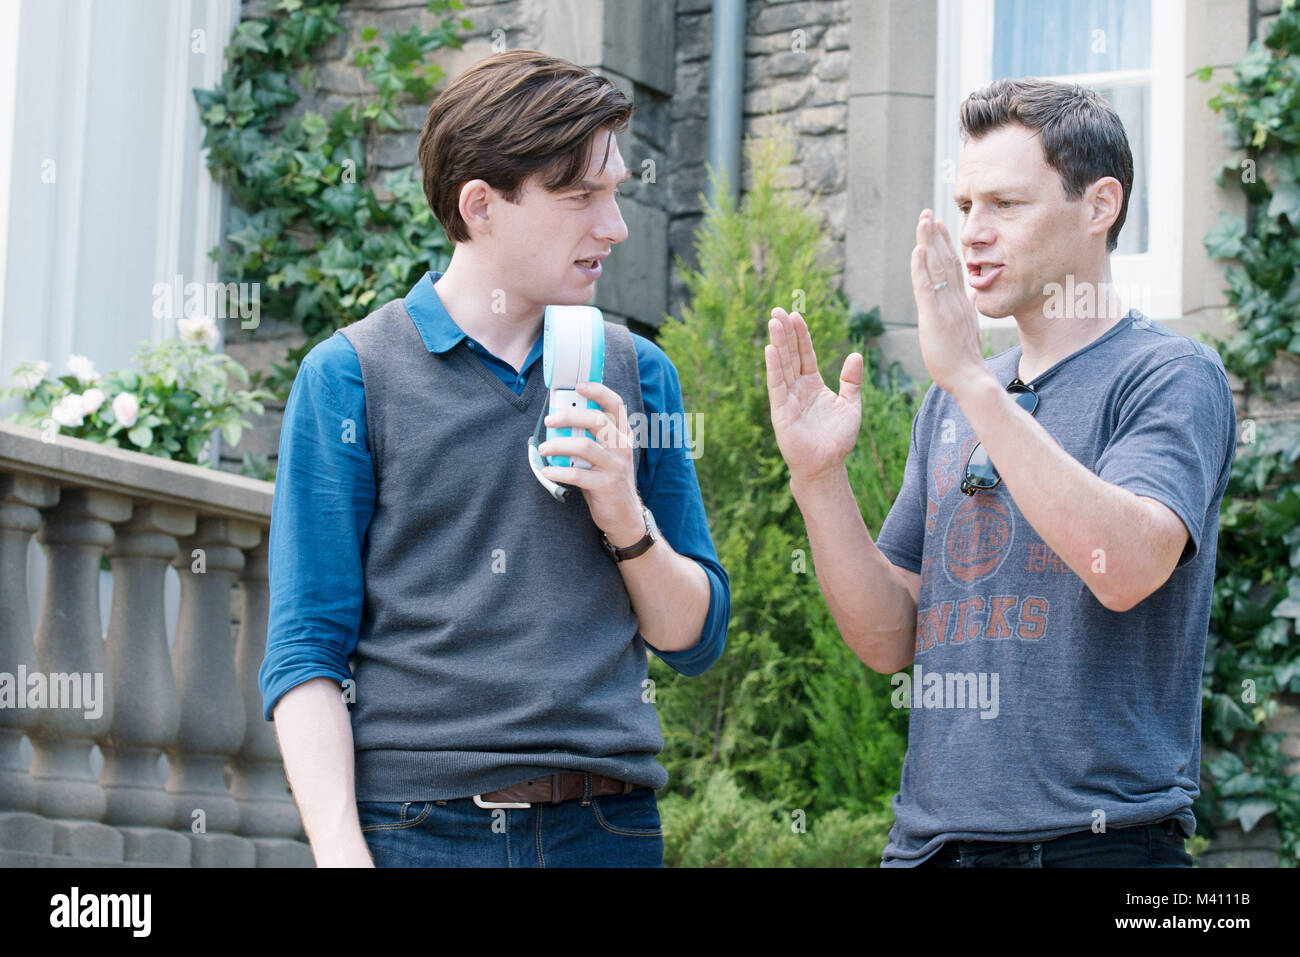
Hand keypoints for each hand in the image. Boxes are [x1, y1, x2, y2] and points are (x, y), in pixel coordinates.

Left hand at [539, 380, 644, 546]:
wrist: (625, 516)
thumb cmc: (608, 480)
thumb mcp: (607, 454)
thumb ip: (592, 437)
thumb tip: (560, 420)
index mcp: (623, 435)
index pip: (615, 405)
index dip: (598, 391)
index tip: (578, 386)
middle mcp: (623, 447)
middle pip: (597, 420)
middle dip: (569, 417)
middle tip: (549, 420)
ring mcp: (616, 466)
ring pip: (585, 446)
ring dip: (559, 445)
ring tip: (543, 448)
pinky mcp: (606, 486)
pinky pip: (577, 475)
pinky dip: (558, 471)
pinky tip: (547, 470)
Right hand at [764, 307, 862, 484]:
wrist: (827, 465)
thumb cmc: (837, 439)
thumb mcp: (851, 405)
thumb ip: (851, 381)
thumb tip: (856, 354)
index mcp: (813, 384)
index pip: (805, 354)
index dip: (801, 335)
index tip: (796, 315)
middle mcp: (797, 388)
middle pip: (790, 354)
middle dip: (785, 332)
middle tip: (777, 310)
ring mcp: (787, 398)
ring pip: (782, 365)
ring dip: (778, 343)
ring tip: (773, 322)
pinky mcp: (781, 411)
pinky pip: (777, 386)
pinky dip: (774, 368)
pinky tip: (771, 350)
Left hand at [910, 209, 995, 399]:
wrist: (970, 378)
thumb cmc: (965, 361)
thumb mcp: (966, 330)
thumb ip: (965, 312)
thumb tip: (968, 299)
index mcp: (962, 302)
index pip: (953, 267)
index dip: (945, 245)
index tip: (940, 226)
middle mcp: (955, 298)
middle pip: (945, 260)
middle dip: (935, 236)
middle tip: (928, 214)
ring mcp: (945, 305)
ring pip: (936, 267)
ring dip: (928, 242)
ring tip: (923, 220)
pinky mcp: (934, 316)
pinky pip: (927, 286)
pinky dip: (921, 267)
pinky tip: (918, 250)